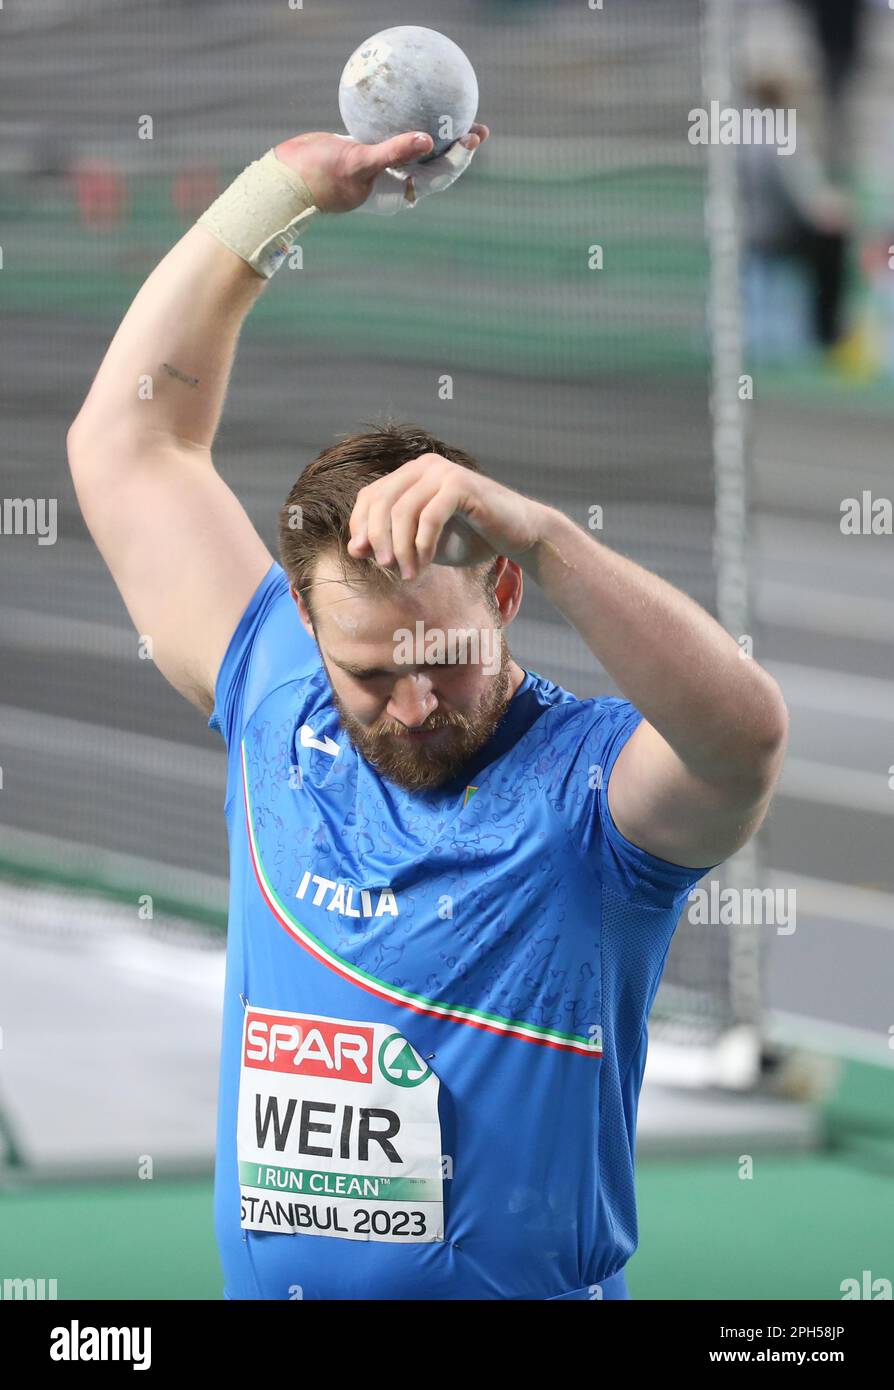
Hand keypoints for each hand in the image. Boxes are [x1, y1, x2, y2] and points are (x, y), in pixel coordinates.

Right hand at [274, 125, 488, 215]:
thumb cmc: (321, 176)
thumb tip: (428, 140)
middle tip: (478, 127)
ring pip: (419, 152)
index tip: (472, 138)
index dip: (458, 159)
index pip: (438, 176)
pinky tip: (411, 100)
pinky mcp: (371, 154)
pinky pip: (395, 137)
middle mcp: (396, 184)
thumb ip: (392, 152)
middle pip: (436, 166)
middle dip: (458, 148)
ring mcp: (384, 170)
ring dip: (439, 135)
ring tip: (458, 114)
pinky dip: (407, 123)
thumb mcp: (358, 162)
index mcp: (399, 192)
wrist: (289, 179)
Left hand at [346, 453, 544, 580]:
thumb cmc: (470, 538)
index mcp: (410, 474)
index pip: (369, 497)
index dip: (361, 527)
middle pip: (382, 502)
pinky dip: (423, 545)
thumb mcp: (422, 544)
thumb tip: (354, 549)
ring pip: (403, 511)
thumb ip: (391, 543)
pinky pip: (429, 517)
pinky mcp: (461, 485)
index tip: (365, 557)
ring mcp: (443, 472)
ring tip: (409, 574)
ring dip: (401, 548)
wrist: (518, 534)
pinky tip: (427, 563)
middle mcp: (424, 466)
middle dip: (378, 539)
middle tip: (387, 568)